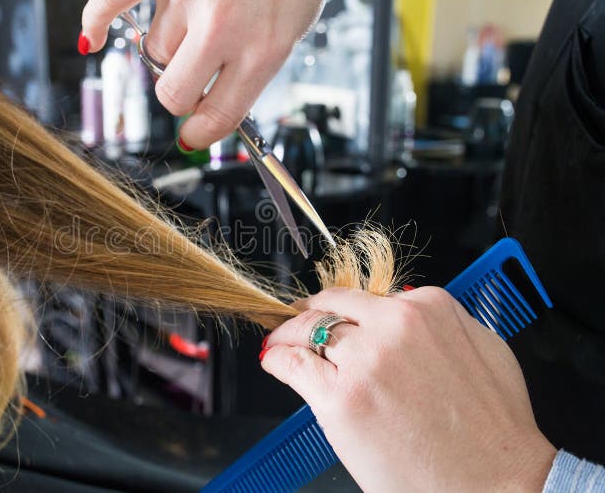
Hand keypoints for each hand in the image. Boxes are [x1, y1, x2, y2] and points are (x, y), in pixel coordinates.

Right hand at [81, 0, 338, 148]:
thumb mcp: (293, 27)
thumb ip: (252, 67)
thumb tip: (210, 103)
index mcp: (263, 48)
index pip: (218, 115)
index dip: (202, 133)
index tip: (195, 135)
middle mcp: (222, 26)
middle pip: (175, 92)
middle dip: (182, 92)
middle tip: (194, 74)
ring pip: (153, 49)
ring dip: (169, 45)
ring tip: (193, 17)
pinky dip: (96, 20)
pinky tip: (92, 39)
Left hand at [261, 287, 556, 491]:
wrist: (498, 484)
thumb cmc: (495, 431)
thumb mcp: (484, 350)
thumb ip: (442, 324)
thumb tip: (406, 310)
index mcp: (429, 308)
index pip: (367, 297)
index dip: (345, 310)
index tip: (333, 314)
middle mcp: (395, 325)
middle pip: (332, 307)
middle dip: (310, 314)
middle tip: (297, 323)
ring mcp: (366, 360)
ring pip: (308, 331)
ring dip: (289, 336)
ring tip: (279, 343)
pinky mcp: (341, 397)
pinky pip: (293, 364)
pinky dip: (277, 358)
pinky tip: (273, 360)